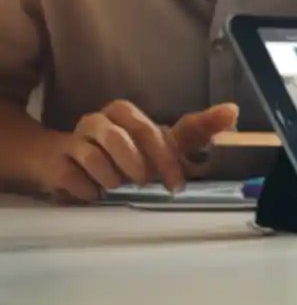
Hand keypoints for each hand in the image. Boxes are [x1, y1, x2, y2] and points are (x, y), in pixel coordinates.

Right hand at [35, 101, 238, 203]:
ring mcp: (73, 140)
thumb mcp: (162, 142)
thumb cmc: (125, 153)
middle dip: (138, 166)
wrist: (66, 162)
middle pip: (120, 138)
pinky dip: (90, 190)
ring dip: (113, 178)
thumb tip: (233, 110)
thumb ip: (198, 129)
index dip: (165, 157)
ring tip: (118, 185)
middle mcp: (97, 121)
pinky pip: (73, 177)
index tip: (176, 185)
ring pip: (95, 158)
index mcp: (124, 113)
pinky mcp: (55, 162)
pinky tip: (95, 193)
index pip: (148, 130)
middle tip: (145, 181)